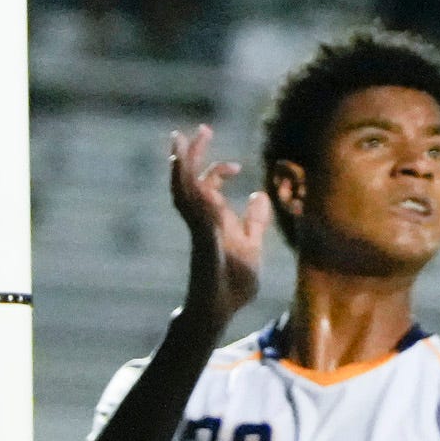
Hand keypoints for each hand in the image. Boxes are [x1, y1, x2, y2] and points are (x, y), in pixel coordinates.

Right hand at [167, 126, 268, 330]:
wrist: (220, 311)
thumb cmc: (232, 282)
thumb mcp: (252, 245)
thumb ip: (255, 221)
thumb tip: (259, 193)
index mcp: (214, 219)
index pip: (205, 185)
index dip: (216, 169)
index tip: (237, 165)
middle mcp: (202, 222)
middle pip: (189, 182)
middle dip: (193, 155)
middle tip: (201, 129)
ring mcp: (199, 233)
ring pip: (183, 195)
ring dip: (183, 170)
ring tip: (180, 144)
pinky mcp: (203, 247)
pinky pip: (196, 220)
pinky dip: (196, 201)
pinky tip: (202, 185)